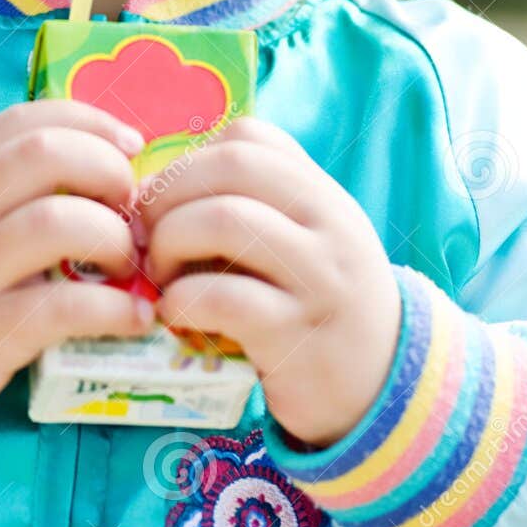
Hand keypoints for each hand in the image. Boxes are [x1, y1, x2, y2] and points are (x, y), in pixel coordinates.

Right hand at [0, 99, 152, 442]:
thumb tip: (88, 182)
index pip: (17, 124)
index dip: (85, 120)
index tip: (129, 144)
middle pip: (42, 154)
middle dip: (106, 169)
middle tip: (132, 206)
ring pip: (55, 223)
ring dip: (114, 237)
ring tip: (129, 265)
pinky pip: (62, 307)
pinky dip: (114, 309)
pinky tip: (133, 317)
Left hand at [132, 116, 402, 449]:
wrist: (382, 389)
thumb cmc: (319, 309)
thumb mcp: (308, 244)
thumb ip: (256, 208)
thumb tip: (155, 190)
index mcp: (322, 195)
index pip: (250, 137)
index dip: (189, 160)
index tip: (162, 200)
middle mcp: (327, 225)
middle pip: (231, 166)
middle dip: (167, 194)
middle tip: (143, 235)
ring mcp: (317, 277)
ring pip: (223, 220)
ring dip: (169, 243)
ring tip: (159, 275)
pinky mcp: (295, 333)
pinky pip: (221, 296)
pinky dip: (180, 299)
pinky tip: (176, 314)